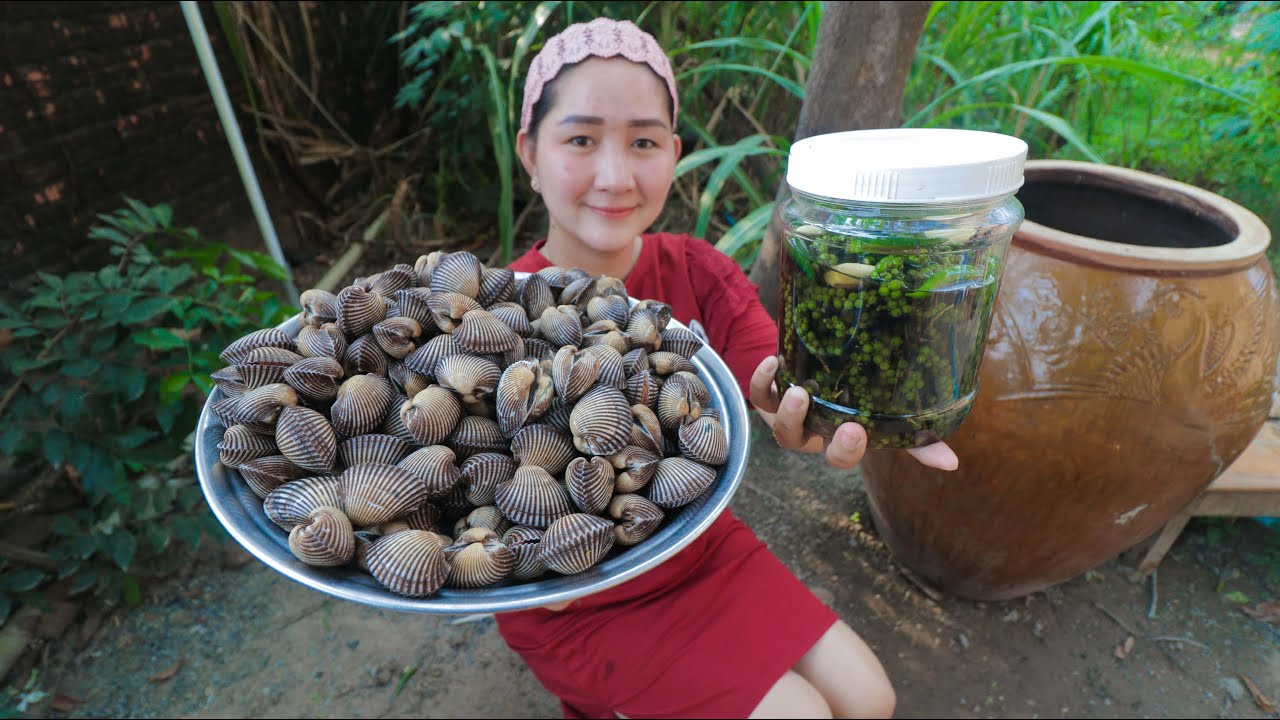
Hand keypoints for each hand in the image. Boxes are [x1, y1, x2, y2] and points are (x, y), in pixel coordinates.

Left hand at [749, 356, 958, 471]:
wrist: (815, 374)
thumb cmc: (854, 402)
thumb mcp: (884, 419)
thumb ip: (914, 439)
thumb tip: (952, 463)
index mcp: (836, 439)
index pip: (841, 457)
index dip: (848, 450)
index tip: (858, 430)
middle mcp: (809, 432)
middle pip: (800, 444)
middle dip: (803, 428)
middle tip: (826, 412)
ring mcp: (786, 416)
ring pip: (778, 424)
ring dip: (785, 409)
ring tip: (797, 388)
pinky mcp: (768, 397)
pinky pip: (759, 396)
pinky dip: (761, 381)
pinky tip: (773, 362)